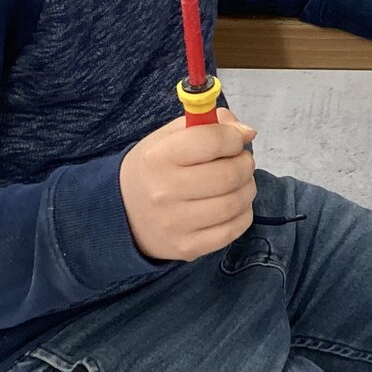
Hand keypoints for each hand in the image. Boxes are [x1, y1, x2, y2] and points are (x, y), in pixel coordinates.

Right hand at [119, 108, 258, 262]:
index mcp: (158, 158)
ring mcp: (175, 223)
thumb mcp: (169, 137)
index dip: (234, 137)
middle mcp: (164, 192)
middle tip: (242, 161)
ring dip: (248, 187)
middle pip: (229, 174)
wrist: (123, 213)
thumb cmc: (155, 169)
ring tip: (239, 182)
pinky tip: (233, 204)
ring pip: (235, 202)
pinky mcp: (187, 247)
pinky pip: (234, 229)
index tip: (236, 139)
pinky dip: (243, 213)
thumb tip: (246, 132)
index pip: (211, 141)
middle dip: (245, 163)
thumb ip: (208, 124)